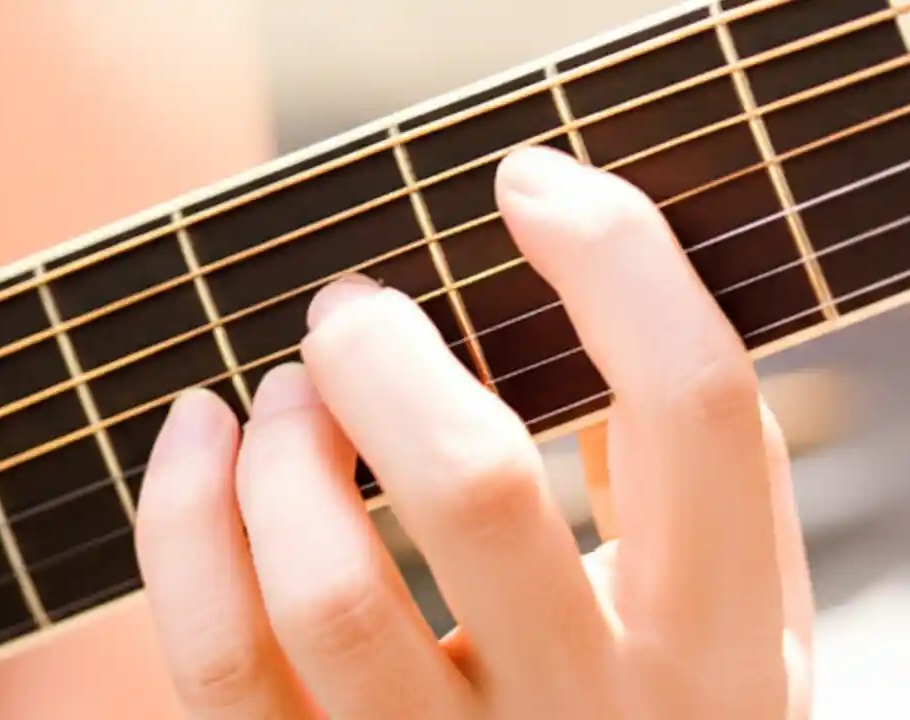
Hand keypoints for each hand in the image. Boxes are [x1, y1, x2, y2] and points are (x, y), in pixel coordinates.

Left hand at [134, 147, 813, 718]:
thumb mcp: (728, 634)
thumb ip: (689, 495)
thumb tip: (592, 304)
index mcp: (724, 654)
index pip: (693, 409)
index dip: (616, 260)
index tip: (528, 185)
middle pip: (475, 488)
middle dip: (386, 357)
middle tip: (350, 309)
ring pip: (329, 589)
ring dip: (283, 445)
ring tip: (281, 389)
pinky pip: (220, 659)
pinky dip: (181, 521)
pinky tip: (190, 438)